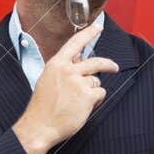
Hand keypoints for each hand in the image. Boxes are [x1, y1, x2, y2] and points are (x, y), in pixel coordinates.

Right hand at [13, 20, 118, 152]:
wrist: (39, 126)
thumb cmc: (42, 106)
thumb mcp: (48, 80)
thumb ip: (64, 69)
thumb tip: (80, 62)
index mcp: (56, 64)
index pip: (75, 43)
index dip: (88, 33)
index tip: (98, 27)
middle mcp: (68, 70)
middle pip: (96, 61)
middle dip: (108, 64)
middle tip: (114, 67)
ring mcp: (79, 82)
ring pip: (96, 81)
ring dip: (92, 90)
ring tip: (79, 101)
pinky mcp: (87, 96)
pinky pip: (100, 93)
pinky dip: (96, 100)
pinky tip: (83, 106)